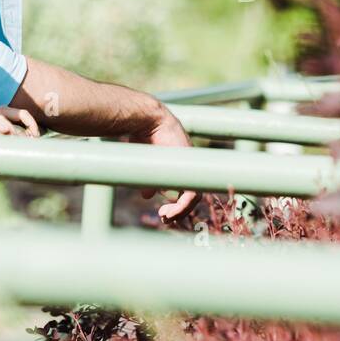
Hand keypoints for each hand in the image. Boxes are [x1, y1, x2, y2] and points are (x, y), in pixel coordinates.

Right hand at [129, 104, 198, 222]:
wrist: (149, 122)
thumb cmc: (145, 136)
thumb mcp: (147, 162)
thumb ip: (151, 180)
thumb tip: (146, 196)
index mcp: (181, 165)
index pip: (186, 189)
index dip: (178, 204)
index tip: (163, 213)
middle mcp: (190, 166)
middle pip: (192, 195)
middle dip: (179, 211)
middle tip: (164, 219)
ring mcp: (192, 167)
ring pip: (194, 197)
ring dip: (180, 211)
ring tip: (165, 217)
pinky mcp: (190, 169)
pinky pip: (192, 195)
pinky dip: (182, 207)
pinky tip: (169, 213)